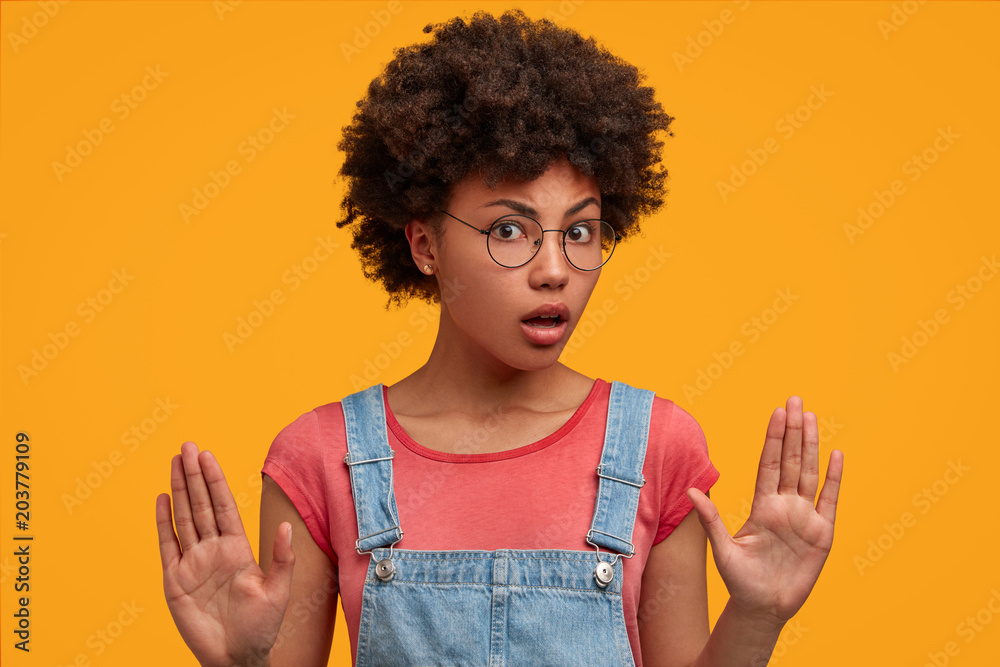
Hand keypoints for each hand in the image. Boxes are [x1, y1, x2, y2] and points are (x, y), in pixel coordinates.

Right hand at [155, 441, 294, 666]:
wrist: (237, 657)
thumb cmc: (262, 626)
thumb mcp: (278, 590)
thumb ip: (282, 558)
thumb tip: (286, 527)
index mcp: (238, 548)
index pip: (224, 506)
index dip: (215, 481)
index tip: (207, 455)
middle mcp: (214, 550)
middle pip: (201, 505)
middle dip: (194, 476)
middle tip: (186, 446)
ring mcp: (193, 563)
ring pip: (184, 518)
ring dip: (178, 490)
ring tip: (173, 462)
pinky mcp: (175, 580)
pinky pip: (168, 546)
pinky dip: (163, 522)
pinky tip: (161, 500)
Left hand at [686, 396, 842, 626]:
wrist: (763, 608)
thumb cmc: (740, 580)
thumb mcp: (723, 549)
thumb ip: (711, 518)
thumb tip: (692, 490)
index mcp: (762, 505)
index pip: (769, 463)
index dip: (773, 438)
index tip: (776, 412)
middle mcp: (784, 506)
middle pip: (791, 460)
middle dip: (793, 431)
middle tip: (795, 400)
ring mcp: (804, 518)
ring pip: (809, 473)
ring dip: (811, 445)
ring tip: (811, 417)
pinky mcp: (822, 534)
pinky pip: (829, 501)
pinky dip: (834, 478)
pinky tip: (837, 454)